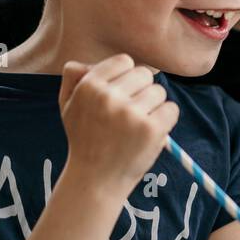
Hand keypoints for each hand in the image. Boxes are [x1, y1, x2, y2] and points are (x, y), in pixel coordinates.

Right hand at [57, 54, 178, 197]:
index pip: (124, 60)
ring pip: (159, 91)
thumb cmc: (85, 139)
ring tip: (137, 125)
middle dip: (141, 90)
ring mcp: (131, 114)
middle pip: (144, 74)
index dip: (126, 76)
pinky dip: (166, 120)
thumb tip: (84, 63)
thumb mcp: (68, 107)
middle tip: (130, 112)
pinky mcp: (151, 129)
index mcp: (89, 87)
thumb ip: (73, 80)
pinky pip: (171, 109)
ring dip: (154, 106)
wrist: (96, 179)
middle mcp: (109, 97)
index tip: (122, 93)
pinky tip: (150, 132)